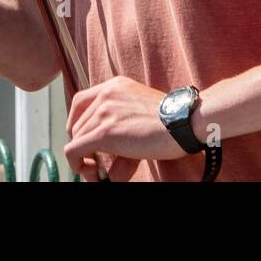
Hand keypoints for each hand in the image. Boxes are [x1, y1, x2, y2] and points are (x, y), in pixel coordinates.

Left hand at [64, 75, 192, 181]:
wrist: (185, 123)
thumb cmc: (172, 121)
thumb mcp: (141, 111)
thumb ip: (121, 122)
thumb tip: (109, 151)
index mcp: (115, 86)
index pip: (79, 101)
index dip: (76, 123)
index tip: (84, 139)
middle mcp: (106, 94)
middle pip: (76, 124)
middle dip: (83, 146)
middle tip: (96, 164)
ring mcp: (103, 112)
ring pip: (76, 139)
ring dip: (84, 159)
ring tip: (101, 174)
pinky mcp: (104, 133)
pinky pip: (74, 151)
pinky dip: (77, 165)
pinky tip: (91, 172)